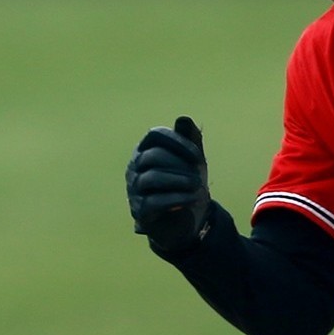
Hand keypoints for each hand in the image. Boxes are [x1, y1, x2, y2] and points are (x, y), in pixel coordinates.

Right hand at [126, 116, 210, 251]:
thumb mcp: (193, 158)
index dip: (177, 141)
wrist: (189, 216)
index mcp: (146, 149)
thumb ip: (190, 137)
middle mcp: (135, 167)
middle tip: (199, 175)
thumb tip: (182, 118)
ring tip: (198, 186)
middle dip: (180, 164)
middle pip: (153, 156)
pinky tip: (192, 198)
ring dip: (180, 180)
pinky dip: (177, 198)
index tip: (198, 155)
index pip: (155, 134)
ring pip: (152, 178)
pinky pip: (154, 201)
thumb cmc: (188, 180)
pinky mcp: (140, 211)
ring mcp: (134, 189)